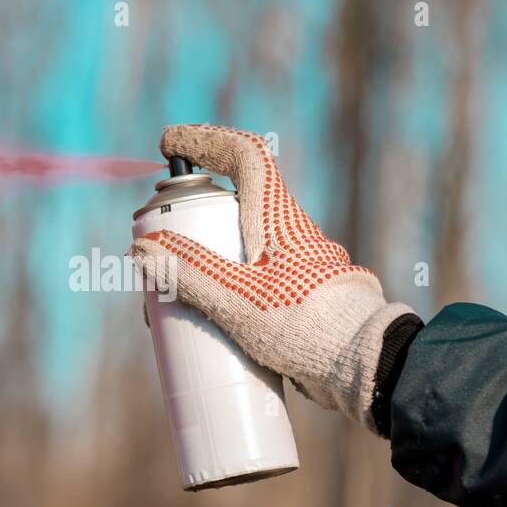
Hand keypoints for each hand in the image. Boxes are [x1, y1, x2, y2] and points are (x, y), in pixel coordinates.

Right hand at [129, 124, 415, 431]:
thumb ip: (190, 273)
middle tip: (154, 257)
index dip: (205, 139)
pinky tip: (204, 329)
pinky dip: (222, 292)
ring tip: (169, 307)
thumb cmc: (308, 327)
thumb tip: (141, 248)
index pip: (243, 155)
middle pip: (229, 209)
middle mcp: (290, 232)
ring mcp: (297, 263)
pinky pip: (252, 280)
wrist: (365, 367)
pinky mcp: (301, 295)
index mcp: (278, 217)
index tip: (169, 145)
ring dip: (200, 266)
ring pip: (238, 249)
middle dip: (185, 227)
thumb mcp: (239, 301)